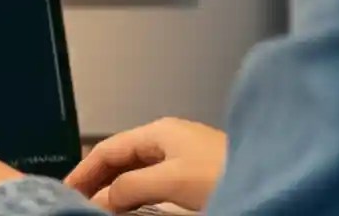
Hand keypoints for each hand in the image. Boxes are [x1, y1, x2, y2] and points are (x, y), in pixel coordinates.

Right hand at [65, 118, 226, 213]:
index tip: (66, 191)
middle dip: (99, 180)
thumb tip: (103, 198)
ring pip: (138, 172)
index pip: (109, 148)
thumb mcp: (170, 179)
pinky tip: (134, 208)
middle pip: (122, 159)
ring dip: (118, 190)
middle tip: (80, 203)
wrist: (272, 176)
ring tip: (102, 209)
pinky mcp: (196, 175)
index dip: (84, 170)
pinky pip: (155, 182)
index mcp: (159, 131)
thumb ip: (131, 186)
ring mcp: (184, 156)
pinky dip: (138, 195)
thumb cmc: (223, 172)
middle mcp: (169, 139)